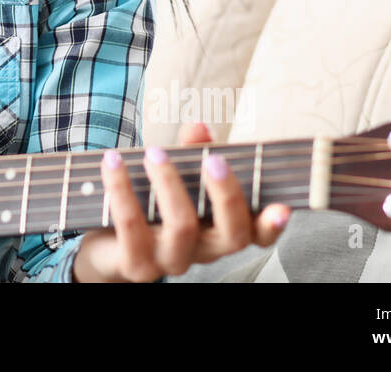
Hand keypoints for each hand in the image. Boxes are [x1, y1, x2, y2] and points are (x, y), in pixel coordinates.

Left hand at [72, 122, 290, 282]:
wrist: (109, 245)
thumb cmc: (153, 203)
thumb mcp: (176, 174)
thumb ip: (191, 151)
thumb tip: (199, 126)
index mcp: (222, 230)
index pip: (257, 235)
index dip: (272, 225)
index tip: (282, 207)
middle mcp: (205, 251)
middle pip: (231, 234)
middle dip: (226, 195)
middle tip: (214, 160)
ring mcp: (172, 261)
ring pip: (182, 227)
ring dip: (169, 184)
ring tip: (153, 152)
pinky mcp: (137, 264)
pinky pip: (132, 226)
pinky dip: (122, 189)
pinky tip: (112, 162)